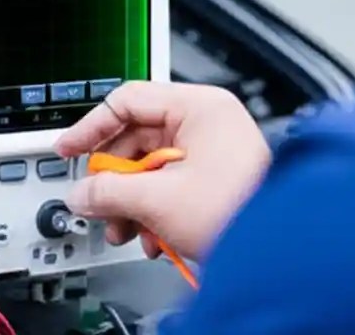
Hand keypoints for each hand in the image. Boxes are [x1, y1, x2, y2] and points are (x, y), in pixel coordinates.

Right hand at [54, 82, 270, 261]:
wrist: (286, 252)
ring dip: (131, 203)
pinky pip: (169, 186)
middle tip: (99, 203)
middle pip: (135, 141)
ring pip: (150, 169)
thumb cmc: (243, 211)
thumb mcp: (157, 199)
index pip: (127, 102)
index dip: (90, 127)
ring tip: (126, 229)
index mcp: (199, 107)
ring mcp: (213, 152)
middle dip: (114, 182)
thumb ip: (107, 192)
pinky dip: (154, 212)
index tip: (68, 149)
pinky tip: (153, 237)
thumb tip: (81, 194)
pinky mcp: (216, 180)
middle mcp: (207, 123)